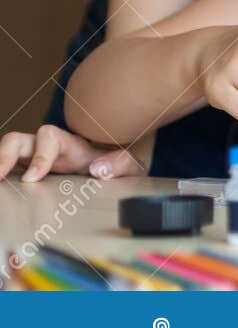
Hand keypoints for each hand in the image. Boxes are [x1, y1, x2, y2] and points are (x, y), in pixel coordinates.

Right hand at [0, 125, 144, 181]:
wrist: (123, 161)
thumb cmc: (125, 159)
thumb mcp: (134, 161)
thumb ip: (122, 163)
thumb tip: (99, 169)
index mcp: (72, 144)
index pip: (48, 137)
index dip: (40, 155)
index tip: (35, 177)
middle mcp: (49, 148)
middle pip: (18, 140)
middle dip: (4, 155)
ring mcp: (36, 159)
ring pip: (9, 152)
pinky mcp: (29, 171)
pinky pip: (9, 169)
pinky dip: (2, 174)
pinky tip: (1, 190)